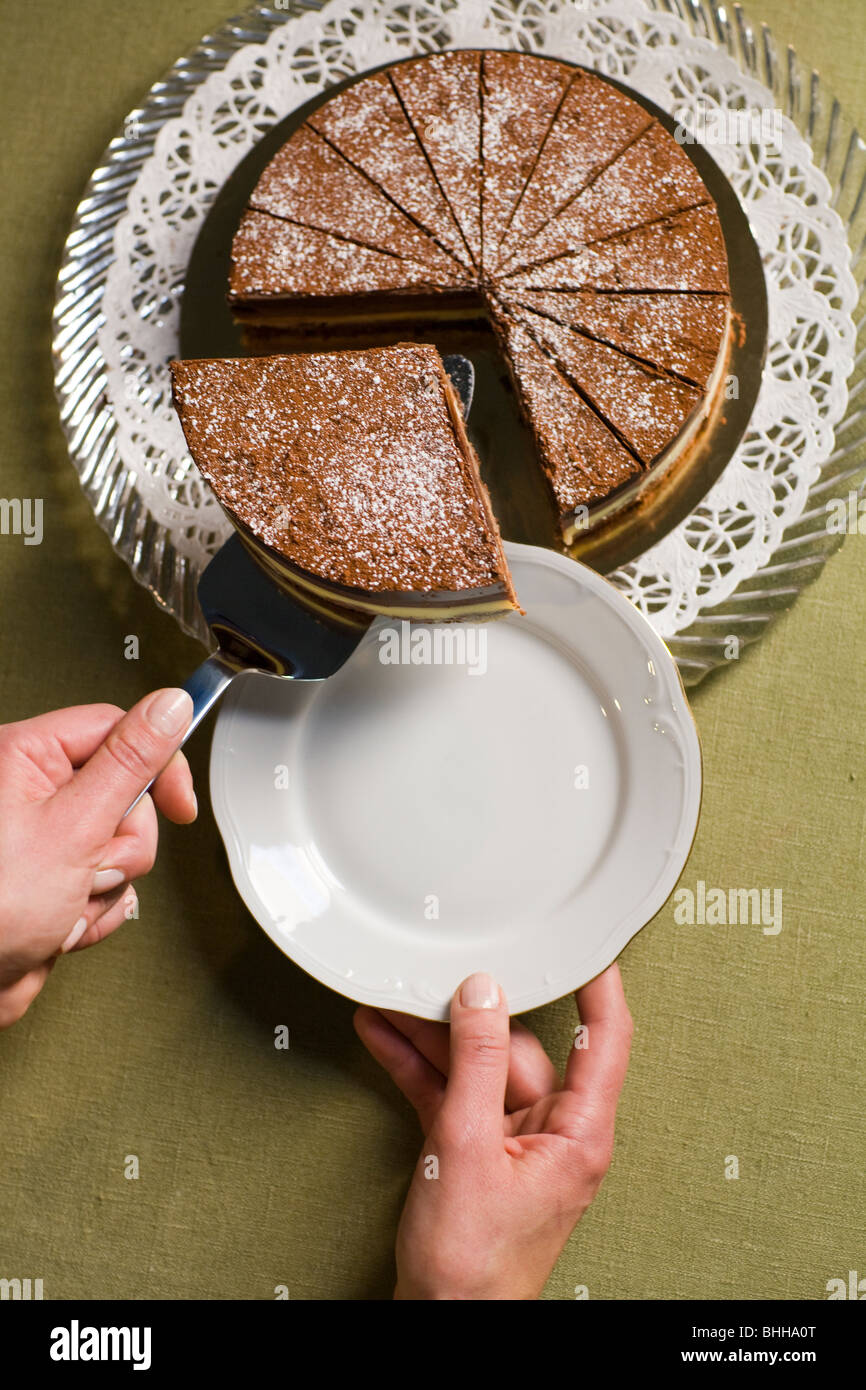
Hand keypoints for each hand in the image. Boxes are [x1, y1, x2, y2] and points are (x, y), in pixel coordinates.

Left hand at [0, 689, 195, 1027]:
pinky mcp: (52, 881)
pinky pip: (105, 885)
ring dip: (105, 887)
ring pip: (120, 847)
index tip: (179, 803)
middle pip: (127, 795)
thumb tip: (170, 706)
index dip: (157, 764)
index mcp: (25, 757)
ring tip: (63, 903)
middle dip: (121, 846)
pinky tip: (60, 926)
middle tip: (90, 866)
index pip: (117, 729)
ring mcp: (43, 840)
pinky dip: (92, 912)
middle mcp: (32, 792)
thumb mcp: (74, 826)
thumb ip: (130, 761)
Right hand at [354, 963, 631, 1299]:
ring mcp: (512, 1139)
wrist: (442, 1322)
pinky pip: (451, 1092)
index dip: (599, 984)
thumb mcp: (467, 1145)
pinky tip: (385, 1036)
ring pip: (477, 1065)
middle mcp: (553, 1130)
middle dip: (470, 1010)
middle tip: (437, 970)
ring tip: (392, 997)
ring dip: (431, 1035)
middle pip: (519, 1045)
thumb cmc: (472, 1263)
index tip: (587, 940)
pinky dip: (418, 1067)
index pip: (604, 1038)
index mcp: (579, 1131)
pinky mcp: (475, 1150)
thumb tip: (484, 993)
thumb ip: (475, 1062)